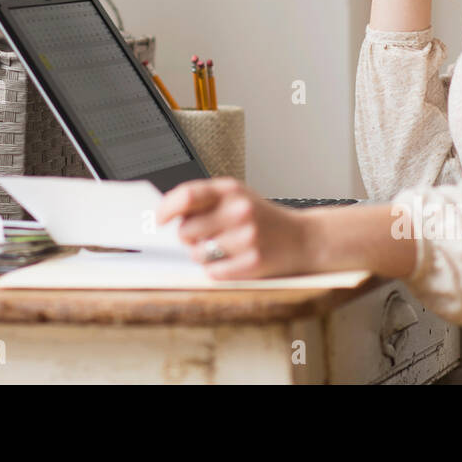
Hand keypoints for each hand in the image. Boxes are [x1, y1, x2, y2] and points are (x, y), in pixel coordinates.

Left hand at [154, 178, 318, 278]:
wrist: (302, 238)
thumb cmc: (263, 218)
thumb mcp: (236, 196)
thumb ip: (204, 199)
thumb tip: (165, 213)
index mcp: (231, 190)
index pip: (187, 195)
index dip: (167, 209)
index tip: (159, 220)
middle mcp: (239, 210)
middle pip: (186, 230)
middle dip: (190, 236)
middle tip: (207, 235)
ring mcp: (247, 237)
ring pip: (197, 253)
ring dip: (203, 254)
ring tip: (224, 248)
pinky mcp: (252, 262)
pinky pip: (213, 272)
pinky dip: (217, 270)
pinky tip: (233, 260)